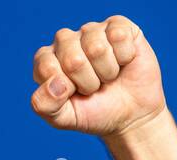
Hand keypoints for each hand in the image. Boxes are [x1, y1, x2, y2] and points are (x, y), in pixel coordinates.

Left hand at [29, 15, 165, 137]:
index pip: (46, 67)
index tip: (73, 93)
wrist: (131, 113)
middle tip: (93, 87)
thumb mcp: (63, 118)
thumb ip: (45, 105)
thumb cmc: (93, 112)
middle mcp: (65, 41)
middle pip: (72, 60)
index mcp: (46, 61)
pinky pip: (119, 36)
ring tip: (108, 76)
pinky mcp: (116, 25)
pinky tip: (123, 61)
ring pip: (97, 48)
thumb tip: (55, 82)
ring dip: (107, 72)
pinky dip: (125, 57)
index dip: (65, 87)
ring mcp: (90, 31)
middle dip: (88, 82)